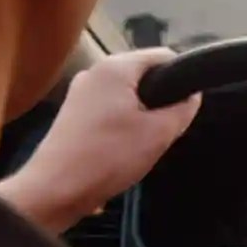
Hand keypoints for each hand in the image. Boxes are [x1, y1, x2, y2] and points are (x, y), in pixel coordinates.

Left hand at [0, 48, 199, 232]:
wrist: (54, 191)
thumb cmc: (108, 158)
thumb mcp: (158, 134)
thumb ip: (183, 109)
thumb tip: (192, 95)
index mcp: (116, 67)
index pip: (164, 56)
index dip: (182, 78)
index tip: (186, 108)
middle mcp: (95, 71)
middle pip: (144, 75)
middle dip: (160, 100)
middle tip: (167, 131)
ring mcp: (80, 92)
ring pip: (127, 95)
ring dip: (142, 116)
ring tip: (144, 144)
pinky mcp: (72, 113)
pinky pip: (109, 109)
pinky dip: (122, 124)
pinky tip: (122, 149)